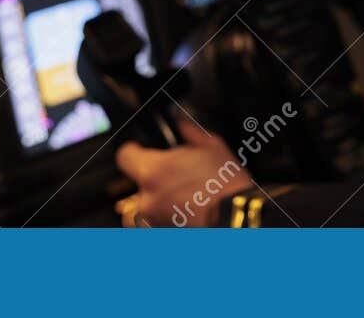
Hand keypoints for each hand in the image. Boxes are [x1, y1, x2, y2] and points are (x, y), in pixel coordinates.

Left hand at [115, 117, 253, 226]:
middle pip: (141, 182)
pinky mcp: (161, 236)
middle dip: (158, 178)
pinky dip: (171, 217)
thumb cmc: (227, 188)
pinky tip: (190, 212)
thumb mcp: (213, 147)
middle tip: (181, 177)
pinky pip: (158, 222)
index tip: (142, 150)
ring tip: (190, 198)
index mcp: (153, 171)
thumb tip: (181, 127)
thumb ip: (189, 133)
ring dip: (164, 200)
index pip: (125, 156)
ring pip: (150, 204)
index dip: (135, 151)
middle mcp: (147, 199)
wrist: (238, 221)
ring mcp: (152, 222)